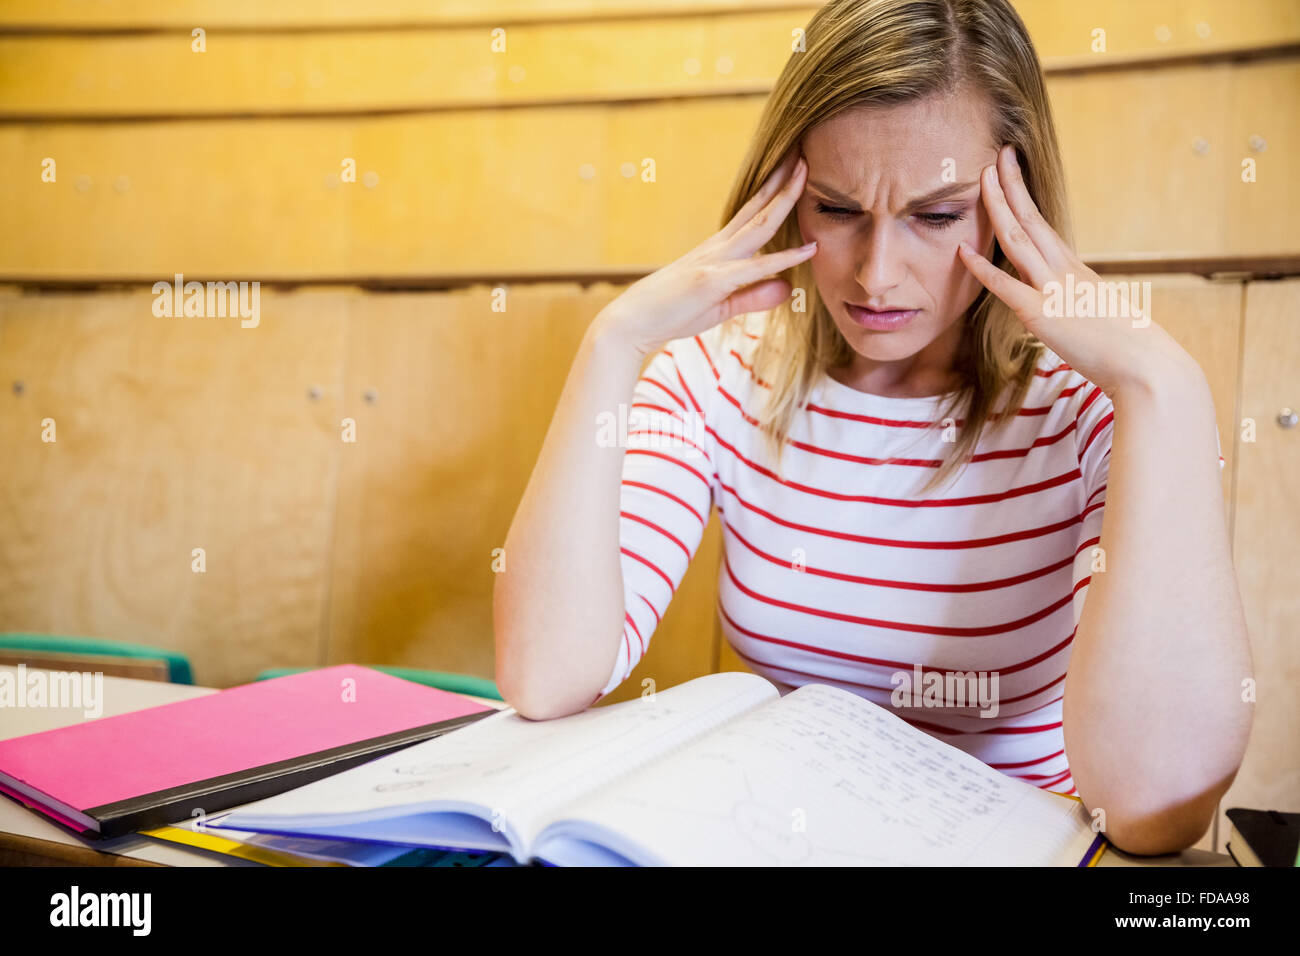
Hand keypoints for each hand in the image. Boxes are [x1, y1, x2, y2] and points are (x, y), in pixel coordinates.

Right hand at [593, 147, 818, 356]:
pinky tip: (809, 249)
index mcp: (718, 251)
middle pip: (757, 209)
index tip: (794, 168)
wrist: (631, 322)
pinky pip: (754, 268)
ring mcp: (715, 262)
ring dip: (784, 200)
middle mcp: (718, 249)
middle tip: (805, 152)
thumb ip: (754, 296)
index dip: (774, 190)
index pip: (751, 214)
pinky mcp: (712, 282)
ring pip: (759, 227)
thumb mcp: (720, 307)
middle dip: (782, 180)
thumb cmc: (671, 314)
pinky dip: (784, 259)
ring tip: (806, 173)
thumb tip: (787, 287)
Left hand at [956, 145, 1200, 398]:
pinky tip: (963, 250)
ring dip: (998, 206)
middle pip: (1031, 218)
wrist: (1145, 364)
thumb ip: (1075, 304)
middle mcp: (1064, 270)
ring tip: (981, 177)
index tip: (1011, 173)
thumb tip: (1065, 307)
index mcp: (1075, 269)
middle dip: (1011, 185)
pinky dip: (982, 267)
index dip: (1024, 197)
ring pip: (1018, 238)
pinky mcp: (1041, 314)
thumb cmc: (1126, 346)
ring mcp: (1052, 288)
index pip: (1042, 225)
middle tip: (997, 155)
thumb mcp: (1096, 315)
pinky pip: (1005, 286)